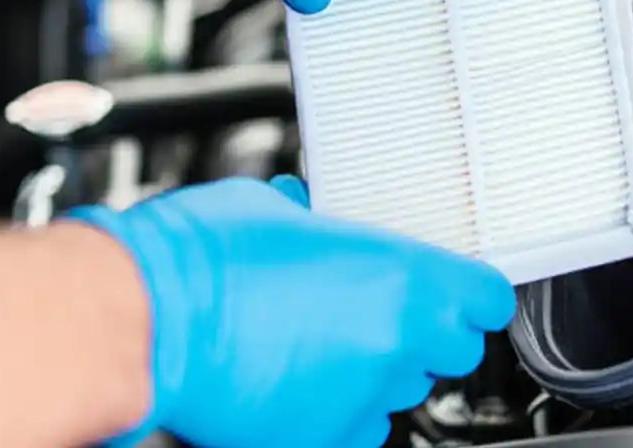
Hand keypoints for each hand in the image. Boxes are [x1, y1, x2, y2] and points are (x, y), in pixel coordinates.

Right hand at [66, 176, 515, 447]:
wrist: (145, 317)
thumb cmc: (204, 253)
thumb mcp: (276, 208)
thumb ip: (316, 218)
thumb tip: (309, 210)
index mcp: (403, 277)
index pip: (488, 300)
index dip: (474, 297)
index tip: (460, 295)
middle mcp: (396, 341)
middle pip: (452, 350)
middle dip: (423, 335)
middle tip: (378, 317)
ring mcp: (361, 397)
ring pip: (400, 393)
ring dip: (376, 372)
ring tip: (321, 349)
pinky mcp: (320, 439)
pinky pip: (355, 432)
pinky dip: (337, 414)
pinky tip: (299, 387)